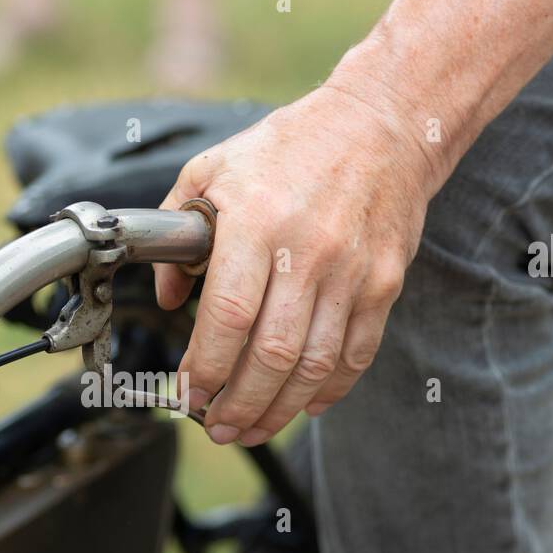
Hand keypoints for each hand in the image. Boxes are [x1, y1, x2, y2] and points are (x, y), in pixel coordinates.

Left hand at [153, 82, 438, 445]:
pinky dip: (328, 391)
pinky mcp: (383, 284)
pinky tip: (301, 407)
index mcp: (257, 222)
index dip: (206, 368)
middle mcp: (307, 251)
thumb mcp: (213, 170)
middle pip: (271, 354)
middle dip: (238, 404)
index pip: (228, 317)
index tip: (187, 393)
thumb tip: (168, 297)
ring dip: (278, 410)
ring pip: (314, 366)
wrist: (383, 123)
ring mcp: (351, 271)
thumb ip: (177, 233)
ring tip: (250, 429)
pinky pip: (355, 355)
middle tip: (215, 427)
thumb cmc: (289, 147)